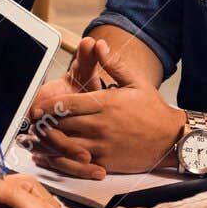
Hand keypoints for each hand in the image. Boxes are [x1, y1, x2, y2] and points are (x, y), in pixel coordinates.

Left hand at [24, 39, 183, 176]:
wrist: (172, 139)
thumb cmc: (153, 109)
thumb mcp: (136, 82)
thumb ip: (114, 64)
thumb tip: (99, 44)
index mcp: (106, 103)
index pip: (68, 104)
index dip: (49, 106)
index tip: (38, 107)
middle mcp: (101, 125)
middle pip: (62, 125)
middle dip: (46, 123)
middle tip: (34, 122)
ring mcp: (103, 145)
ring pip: (66, 144)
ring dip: (51, 141)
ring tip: (40, 138)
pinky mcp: (106, 162)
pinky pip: (78, 163)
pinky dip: (63, 160)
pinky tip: (54, 156)